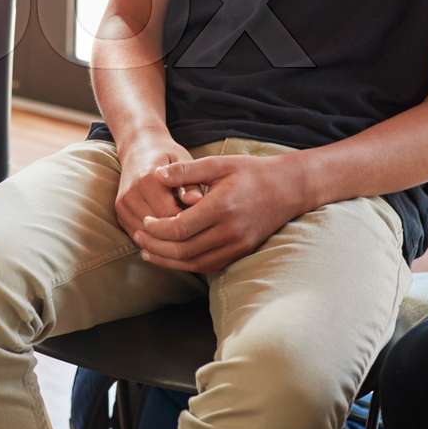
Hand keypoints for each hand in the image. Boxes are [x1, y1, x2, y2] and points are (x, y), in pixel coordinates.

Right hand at [113, 133, 205, 241]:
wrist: (139, 148)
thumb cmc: (168, 157)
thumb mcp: (184, 162)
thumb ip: (191, 183)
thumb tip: (198, 201)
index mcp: (148, 178)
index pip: (170, 214)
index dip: (190, 222)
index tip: (205, 218)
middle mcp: (131, 193)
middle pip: (158, 228)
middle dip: (178, 232)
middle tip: (196, 227)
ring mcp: (122, 204)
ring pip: (146, 235)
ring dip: (165, 238)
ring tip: (182, 229)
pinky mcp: (119, 212)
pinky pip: (138, 234)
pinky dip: (153, 237)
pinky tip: (168, 231)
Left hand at [133, 154, 309, 274]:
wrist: (289, 188)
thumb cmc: (250, 172)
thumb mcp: (218, 163)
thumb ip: (186, 170)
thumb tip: (155, 175)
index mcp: (222, 207)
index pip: (180, 228)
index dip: (157, 228)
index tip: (145, 221)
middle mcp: (231, 231)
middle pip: (184, 249)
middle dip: (157, 246)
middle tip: (138, 237)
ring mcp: (239, 245)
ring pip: (195, 262)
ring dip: (168, 260)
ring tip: (147, 252)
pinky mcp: (242, 252)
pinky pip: (210, 265)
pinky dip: (187, 264)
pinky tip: (172, 257)